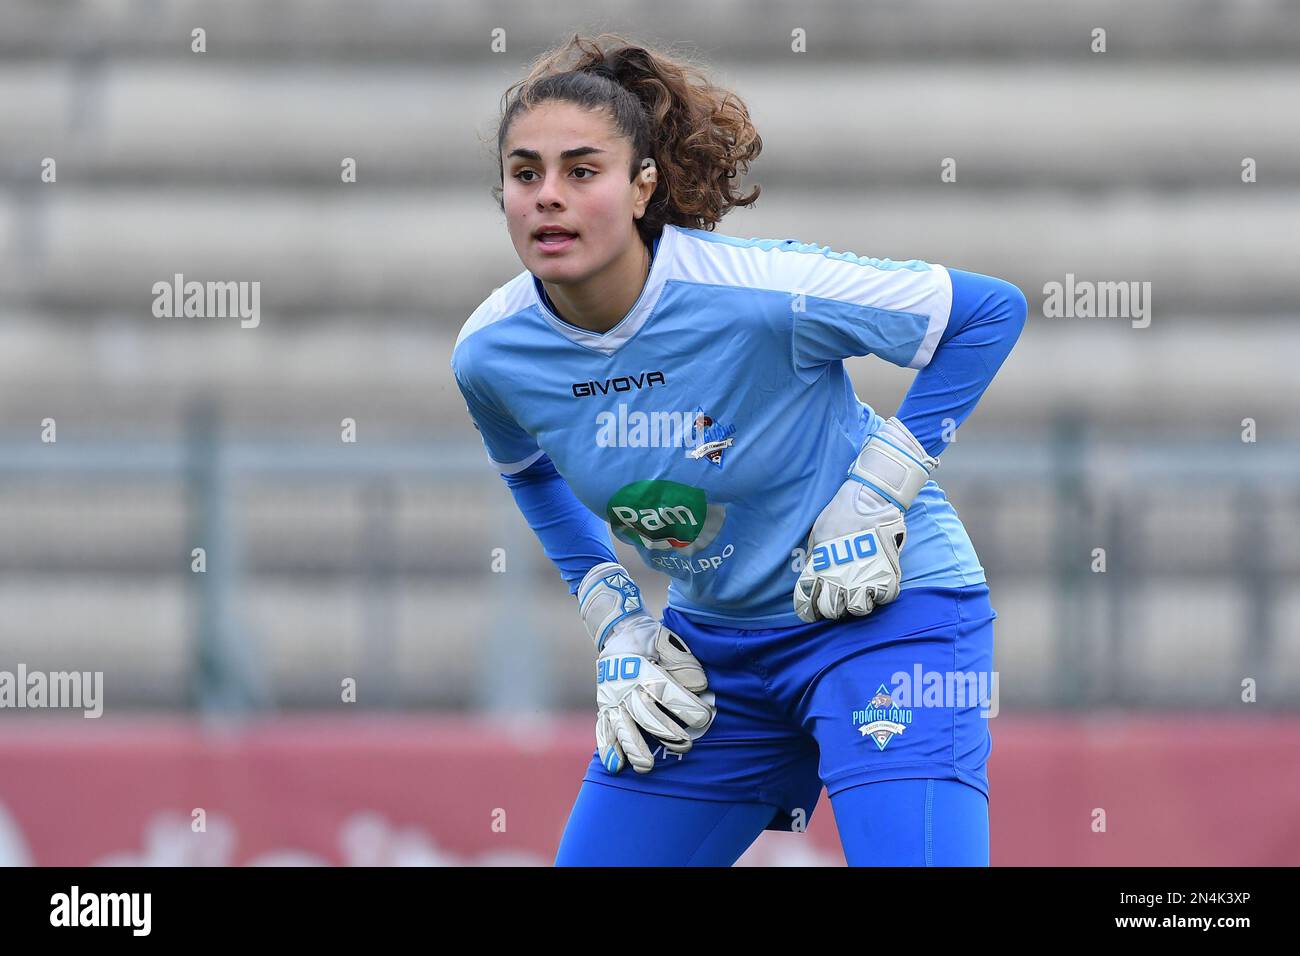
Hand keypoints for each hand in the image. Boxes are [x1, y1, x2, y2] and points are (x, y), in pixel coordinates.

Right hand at [579, 562, 715, 773]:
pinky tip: (616, 766)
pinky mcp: (605, 707)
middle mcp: (625, 686)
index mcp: (642, 668)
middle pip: (644, 714)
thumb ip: (682, 660)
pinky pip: (603, 729)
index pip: (666, 691)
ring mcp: (612, 699)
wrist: (617, 632)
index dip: (685, 706)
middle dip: (665, 731)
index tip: (703, 717)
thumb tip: (700, 684)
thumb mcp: (665, 640)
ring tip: (646, 766)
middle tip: (685, 745)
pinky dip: (608, 748)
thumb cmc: (648, 639)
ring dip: (634, 747)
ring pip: (622, 726)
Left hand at [793, 417, 937, 622]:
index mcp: (821, 566)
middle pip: (833, 610)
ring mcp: (865, 575)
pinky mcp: (887, 571)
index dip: (808, 611)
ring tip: (860, 594)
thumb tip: (812, 573)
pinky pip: (886, 597)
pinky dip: (882, 596)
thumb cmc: (840, 513)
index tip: (812, 612)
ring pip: (860, 609)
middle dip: (833, 610)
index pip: (807, 600)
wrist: (870, 497)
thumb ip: (816, 556)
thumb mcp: (819, 534)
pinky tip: (878, 587)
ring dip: (859, 605)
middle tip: (839, 601)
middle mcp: (841, 575)